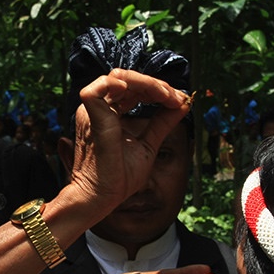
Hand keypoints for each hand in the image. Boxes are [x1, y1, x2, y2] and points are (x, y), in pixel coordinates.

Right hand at [68, 69, 190, 212]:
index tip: (179, 102)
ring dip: (147, 82)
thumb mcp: (149, 144)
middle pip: (129, 79)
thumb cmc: (120, 177)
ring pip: (119, 77)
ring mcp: (92, 110)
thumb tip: (183, 105)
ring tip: (166, 95)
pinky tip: (147, 92)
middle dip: (157, 85)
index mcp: (109, 114)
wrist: (103, 197)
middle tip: (177, 98)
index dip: (158, 91)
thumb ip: (162, 123)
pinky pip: (102, 85)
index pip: (134, 90)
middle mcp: (99, 109)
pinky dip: (126, 83)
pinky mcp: (90, 115)